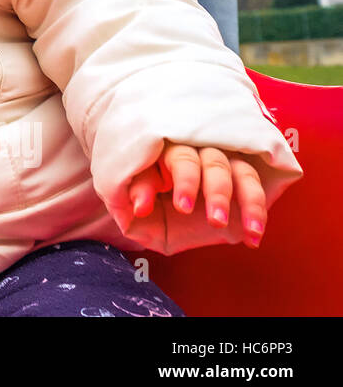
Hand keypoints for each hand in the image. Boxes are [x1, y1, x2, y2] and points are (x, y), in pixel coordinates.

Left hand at [120, 142, 265, 247]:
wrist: (156, 196)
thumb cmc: (141, 192)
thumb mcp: (128, 196)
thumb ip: (130, 199)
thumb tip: (140, 208)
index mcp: (167, 150)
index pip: (181, 160)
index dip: (185, 183)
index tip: (184, 208)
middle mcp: (198, 150)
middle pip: (215, 163)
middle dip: (217, 192)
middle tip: (216, 220)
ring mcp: (221, 161)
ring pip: (242, 172)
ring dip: (248, 200)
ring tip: (251, 231)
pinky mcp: (239, 174)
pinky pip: (254, 186)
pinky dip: (258, 210)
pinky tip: (254, 237)